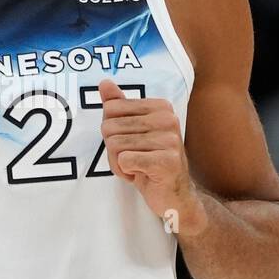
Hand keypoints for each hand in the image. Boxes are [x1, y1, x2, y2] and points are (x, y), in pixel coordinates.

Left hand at [97, 78, 205, 233]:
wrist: (173, 195)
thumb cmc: (150, 161)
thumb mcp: (132, 131)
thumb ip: (119, 106)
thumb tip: (104, 83)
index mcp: (160, 107)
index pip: (110, 109)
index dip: (112, 131)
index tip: (130, 143)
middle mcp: (168, 119)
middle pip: (109, 127)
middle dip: (113, 149)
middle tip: (132, 158)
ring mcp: (169, 140)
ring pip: (114, 145)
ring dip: (118, 163)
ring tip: (137, 167)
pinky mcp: (166, 161)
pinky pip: (124, 160)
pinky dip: (125, 172)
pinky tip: (141, 175)